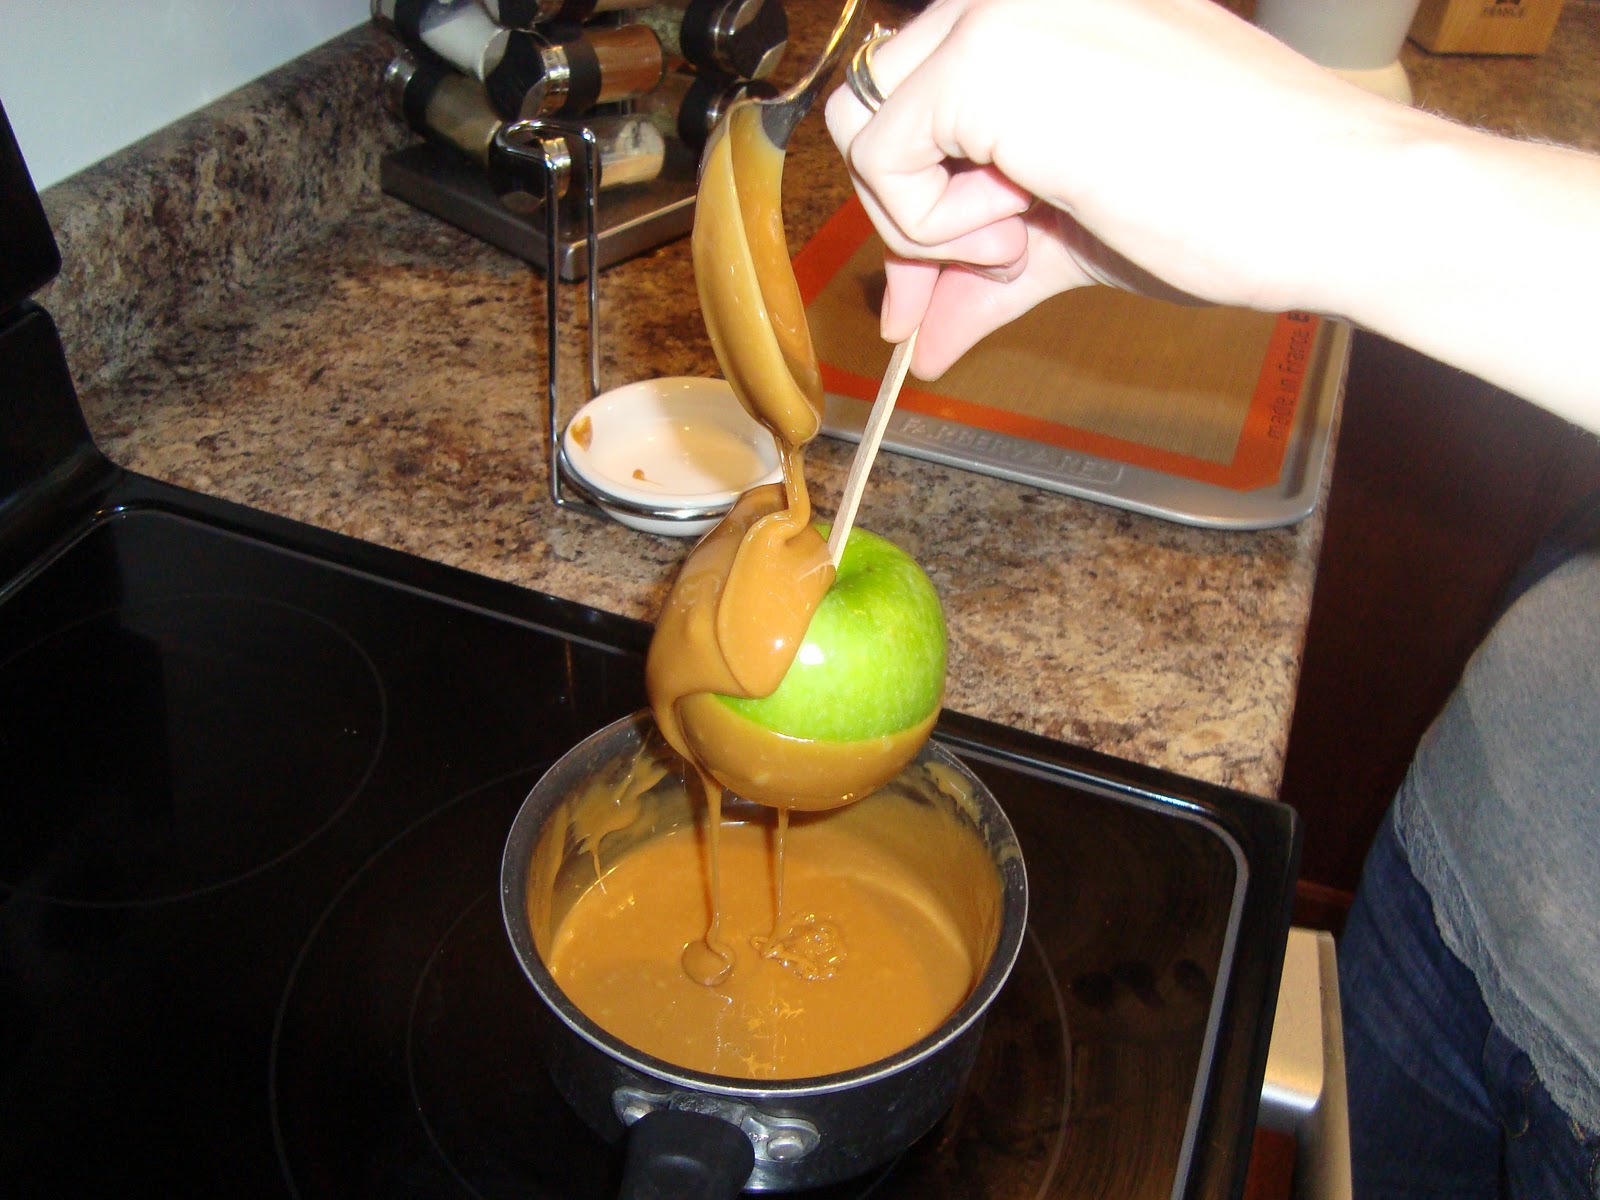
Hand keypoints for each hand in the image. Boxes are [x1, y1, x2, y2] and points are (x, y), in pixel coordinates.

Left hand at [825, 0, 1400, 377]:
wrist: (1333, 200)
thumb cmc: (1240, 202)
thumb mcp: (1075, 235)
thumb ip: (986, 269)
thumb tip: (917, 333)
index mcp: (1043, 8)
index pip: (919, 96)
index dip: (914, 196)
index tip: (943, 280)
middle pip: (877, 103)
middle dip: (907, 212)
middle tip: (997, 258)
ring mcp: (999, 8)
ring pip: (864, 126)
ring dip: (923, 216)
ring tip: (1028, 234)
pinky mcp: (988, 55)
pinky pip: (883, 160)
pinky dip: (931, 227)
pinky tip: (1024, 228)